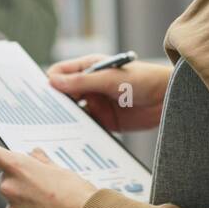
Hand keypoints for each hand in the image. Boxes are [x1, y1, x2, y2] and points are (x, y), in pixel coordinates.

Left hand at [0, 142, 98, 207]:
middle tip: (41, 184)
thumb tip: (35, 155)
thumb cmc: (77, 196)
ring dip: (26, 200)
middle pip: (5, 178)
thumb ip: (41, 162)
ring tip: (50, 204)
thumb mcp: (61, 170)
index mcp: (19, 168)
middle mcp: (10, 188)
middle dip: (19, 180)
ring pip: (14, 200)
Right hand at [47, 56, 170, 131]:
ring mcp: (96, 104)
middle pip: (62, 95)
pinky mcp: (104, 121)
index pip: (59, 73)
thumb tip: (52, 81)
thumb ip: (82, 81)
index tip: (39, 96)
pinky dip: (78, 132)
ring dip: (64, 120)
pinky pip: (86, 127)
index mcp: (88, 68)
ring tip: (52, 131)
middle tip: (40, 117)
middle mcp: (89, 86)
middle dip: (52, 104)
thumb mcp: (111, 79)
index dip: (48, 83)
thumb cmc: (143, 79)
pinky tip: (71, 139)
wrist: (168, 99)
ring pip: (72, 113)